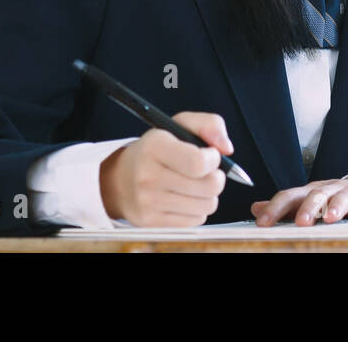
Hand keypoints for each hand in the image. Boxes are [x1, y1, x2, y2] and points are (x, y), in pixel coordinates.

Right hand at [98, 111, 229, 226]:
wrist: (120, 179)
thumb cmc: (156, 150)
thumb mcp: (177, 125)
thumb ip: (209, 125)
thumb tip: (227, 148)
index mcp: (155, 146)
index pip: (197, 162)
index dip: (214, 160)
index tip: (211, 156)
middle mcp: (148, 175)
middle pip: (208, 187)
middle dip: (216, 178)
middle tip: (207, 172)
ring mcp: (148, 202)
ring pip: (206, 206)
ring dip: (208, 195)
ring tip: (195, 185)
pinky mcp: (152, 222)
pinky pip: (196, 221)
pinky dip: (197, 210)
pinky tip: (184, 199)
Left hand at [251, 167, 347, 225]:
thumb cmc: (336, 200)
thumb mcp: (310, 201)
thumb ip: (285, 207)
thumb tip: (255, 209)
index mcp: (311, 192)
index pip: (290, 196)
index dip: (275, 209)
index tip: (262, 224)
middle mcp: (331, 189)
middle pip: (316, 195)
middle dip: (307, 208)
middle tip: (300, 223)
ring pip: (343, 197)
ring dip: (336, 207)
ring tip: (330, 219)